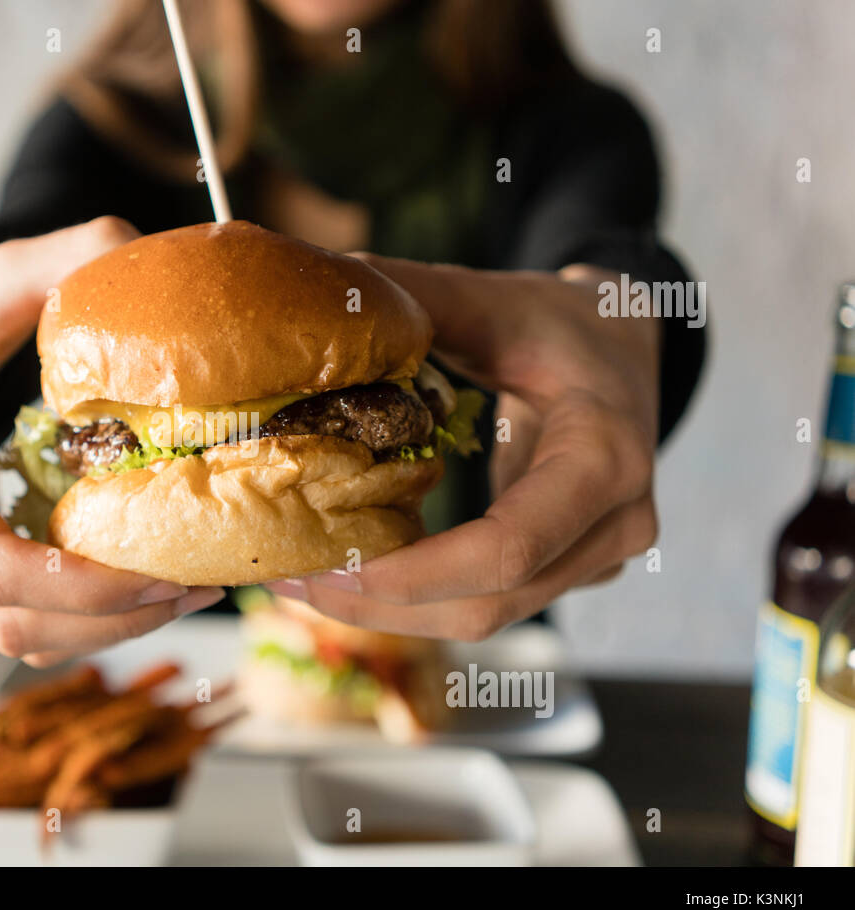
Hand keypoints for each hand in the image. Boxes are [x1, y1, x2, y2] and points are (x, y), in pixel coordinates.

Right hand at [0, 217, 224, 663]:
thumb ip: (63, 256)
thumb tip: (144, 250)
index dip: (85, 587)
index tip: (169, 574)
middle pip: (6, 619)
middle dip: (112, 618)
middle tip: (201, 588)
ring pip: (8, 633)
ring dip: (100, 628)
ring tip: (185, 592)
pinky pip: (7, 616)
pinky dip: (75, 616)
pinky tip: (138, 586)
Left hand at [267, 259, 659, 639]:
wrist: (627, 344)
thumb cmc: (562, 321)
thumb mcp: (495, 300)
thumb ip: (416, 298)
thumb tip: (327, 287)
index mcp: (605, 458)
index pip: (507, 550)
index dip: (414, 575)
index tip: (329, 568)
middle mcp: (614, 525)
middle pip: (487, 604)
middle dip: (379, 605)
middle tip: (287, 578)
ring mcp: (597, 557)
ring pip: (483, 617)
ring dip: (387, 612)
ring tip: (300, 580)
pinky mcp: (569, 569)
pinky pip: (487, 601)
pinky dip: (414, 598)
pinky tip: (350, 572)